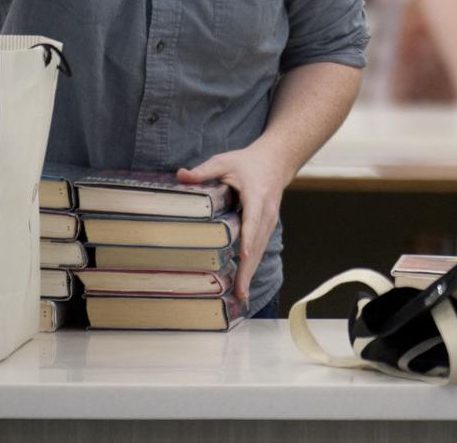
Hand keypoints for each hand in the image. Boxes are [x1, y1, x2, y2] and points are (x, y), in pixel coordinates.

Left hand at [177, 145, 284, 309]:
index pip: (253, 219)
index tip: (244, 254)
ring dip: (250, 272)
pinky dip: (252, 266)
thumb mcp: (225, 161)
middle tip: (240, 292)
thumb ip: (204, 171)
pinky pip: (259, 249)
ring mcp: (269, 222)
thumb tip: (179, 175)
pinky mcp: (267, 228)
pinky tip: (243, 283)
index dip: (248, 237)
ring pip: (259, 250)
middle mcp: (267, 213)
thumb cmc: (249, 162)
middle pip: (257, 243)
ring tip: (240, 296)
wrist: (276, 161)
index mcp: (257, 195)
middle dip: (249, 268)